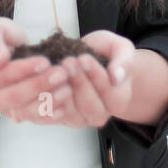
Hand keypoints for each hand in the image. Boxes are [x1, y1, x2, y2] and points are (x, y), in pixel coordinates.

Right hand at [0, 18, 72, 119]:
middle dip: (39, 86)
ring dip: (49, 102)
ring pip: (27, 112)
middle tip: (61, 74)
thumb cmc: (0, 40)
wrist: (8, 55)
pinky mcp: (23, 115)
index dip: (23, 70)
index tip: (44, 61)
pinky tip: (65, 106)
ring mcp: (7, 109)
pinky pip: (36, 120)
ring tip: (67, 88)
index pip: (0, 77)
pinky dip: (51, 116)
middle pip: (15, 97)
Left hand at [6, 31, 135, 127]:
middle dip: (79, 84)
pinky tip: (42, 82)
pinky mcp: (60, 118)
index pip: (112, 95)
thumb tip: (117, 76)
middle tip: (68, 61)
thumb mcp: (120, 48)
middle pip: (92, 108)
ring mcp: (79, 119)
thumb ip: (125, 60)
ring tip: (55, 69)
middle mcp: (100, 114)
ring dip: (62, 92)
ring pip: (71, 114)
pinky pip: (52, 116)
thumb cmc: (105, 54)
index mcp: (119, 100)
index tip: (84, 58)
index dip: (97, 78)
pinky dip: (46, 101)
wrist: (85, 58)